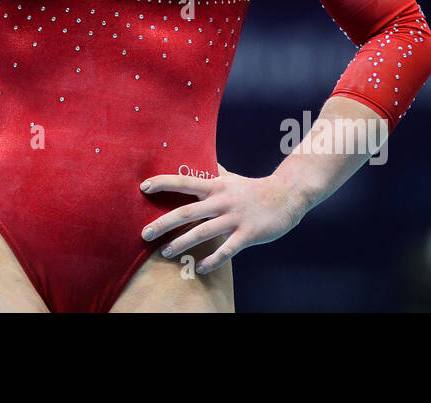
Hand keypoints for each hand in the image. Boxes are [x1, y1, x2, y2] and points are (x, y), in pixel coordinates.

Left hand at [140, 164, 308, 274]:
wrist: (287, 195)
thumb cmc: (253, 188)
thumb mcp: (231, 178)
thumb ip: (213, 173)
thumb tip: (198, 162)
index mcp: (215, 185)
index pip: (184, 181)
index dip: (163, 183)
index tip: (143, 187)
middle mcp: (222, 200)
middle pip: (187, 211)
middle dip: (164, 223)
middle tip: (144, 233)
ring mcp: (235, 218)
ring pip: (203, 232)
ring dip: (182, 243)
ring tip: (165, 252)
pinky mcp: (248, 234)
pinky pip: (227, 250)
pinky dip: (213, 260)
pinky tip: (200, 268)